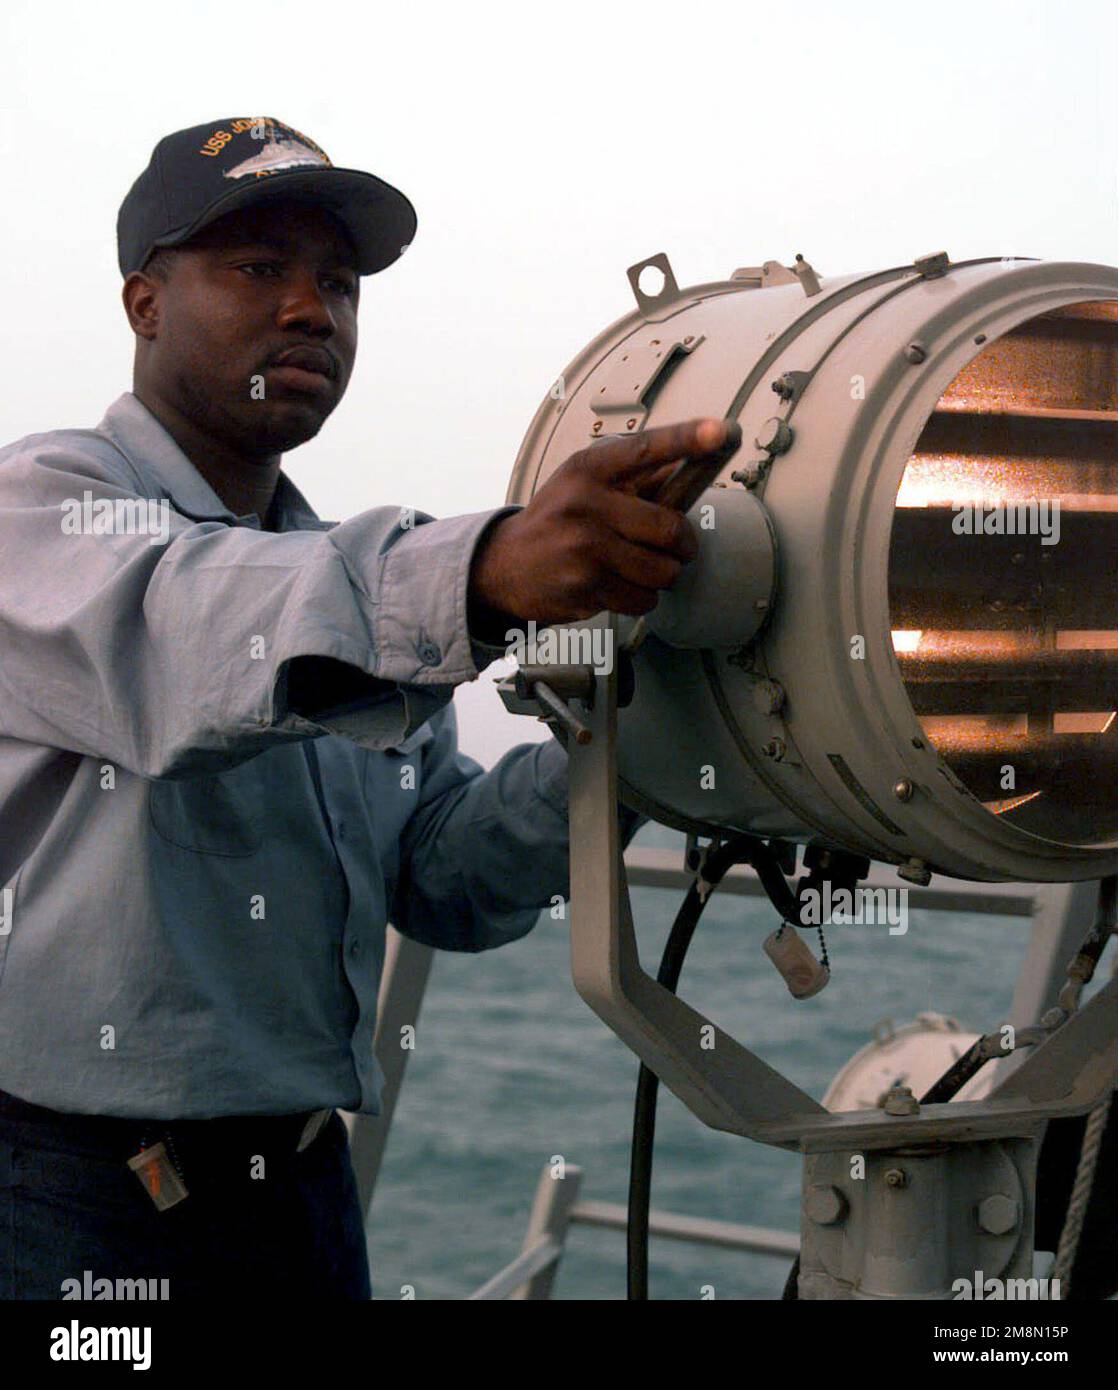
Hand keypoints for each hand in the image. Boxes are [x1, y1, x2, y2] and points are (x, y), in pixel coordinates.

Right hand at [469, 418, 740, 626]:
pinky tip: (619, 586)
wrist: (505, 567)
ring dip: (661, 576)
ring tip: (638, 568)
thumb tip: (689, 459)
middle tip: (677, 548)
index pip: (647, 448)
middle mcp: (587, 503)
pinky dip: (641, 597)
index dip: (688, 439)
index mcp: (589, 470)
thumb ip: (633, 477)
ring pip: (662, 570)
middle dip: (683, 546)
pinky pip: (643, 597)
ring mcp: (586, 546)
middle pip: (670, 527)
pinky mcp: (586, 584)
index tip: (721, 431)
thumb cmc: (555, 521)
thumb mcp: (583, 485)